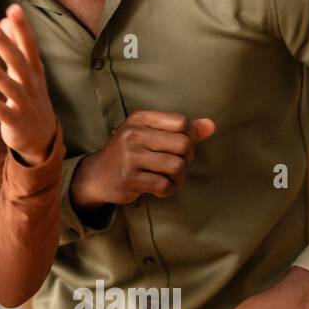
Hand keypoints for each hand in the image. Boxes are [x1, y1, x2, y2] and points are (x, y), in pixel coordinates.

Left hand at [0, 4, 56, 164]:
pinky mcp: (17, 122)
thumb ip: (16, 45)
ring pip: (12, 88)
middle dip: (5, 44)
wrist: (43, 137)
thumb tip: (4, 19)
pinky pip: (4, 113)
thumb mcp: (26, 71)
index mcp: (34, 70)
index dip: (22, 27)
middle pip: (19, 62)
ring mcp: (26, 104)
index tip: (13, 8)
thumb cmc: (31, 97)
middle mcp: (32, 85)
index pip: (29, 45)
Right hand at [71, 111, 215, 208]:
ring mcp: (130, 157)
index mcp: (139, 119)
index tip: (179, 147)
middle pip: (184, 145)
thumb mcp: (149, 134)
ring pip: (177, 167)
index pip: (182, 122)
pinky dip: (167, 189)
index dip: (189, 137)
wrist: (96, 175)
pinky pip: (164, 185)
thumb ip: (181, 129)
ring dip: (179, 177)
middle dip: (187, 159)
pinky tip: (159, 187)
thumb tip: (211, 126)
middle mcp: (133, 135)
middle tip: (177, 164)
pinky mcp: (130, 179)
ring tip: (169, 177)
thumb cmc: (129, 153)